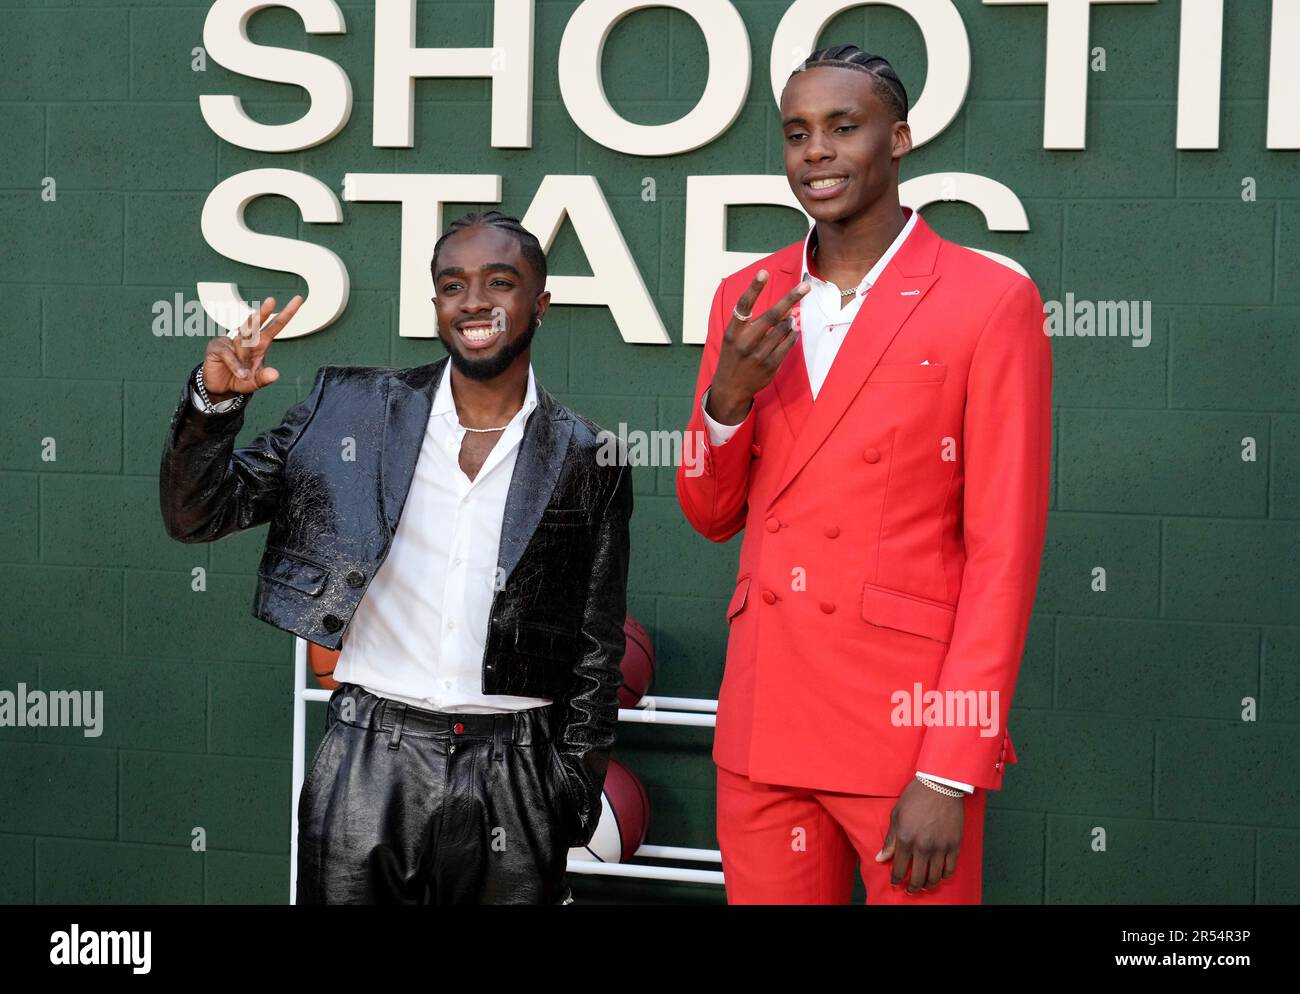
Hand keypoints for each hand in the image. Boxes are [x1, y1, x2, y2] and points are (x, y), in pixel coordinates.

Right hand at [201, 295, 302, 400]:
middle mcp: (246, 339)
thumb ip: (265, 378)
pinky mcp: (218, 347)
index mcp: (260, 343)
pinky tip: (240, 374)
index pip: (275, 325)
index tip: (299, 300)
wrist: (220, 388)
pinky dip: (235, 365)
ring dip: (245, 352)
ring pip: (242, 339)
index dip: (286, 313)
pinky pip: (228, 354)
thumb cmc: (241, 379)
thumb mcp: (256, 381)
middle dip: (263, 312)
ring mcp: (231, 341)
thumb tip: (274, 374)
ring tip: (246, 373)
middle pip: (256, 322)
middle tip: (271, 300)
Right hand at [705, 271, 808, 423]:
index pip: (744, 305)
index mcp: (733, 331)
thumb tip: (784, 311)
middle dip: (790, 299)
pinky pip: (788, 344)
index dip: (754, 288)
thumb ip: (752, 323)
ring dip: (789, 322)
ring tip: (787, 322)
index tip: (763, 272)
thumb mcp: (734, 338)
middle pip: (772, 315)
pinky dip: (792, 336)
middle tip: (806, 286)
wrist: (730, 387)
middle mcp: (745, 341)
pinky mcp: (770, 365)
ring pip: (784, 329)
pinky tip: (791, 334)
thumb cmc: (734, 356)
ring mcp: (759, 354)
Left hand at [875, 778, 964, 893]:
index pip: (899, 869)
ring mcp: (940, 847)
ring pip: (934, 877)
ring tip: (925, 885)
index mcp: (905, 839)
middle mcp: (922, 846)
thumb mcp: (896, 815)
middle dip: (912, 887)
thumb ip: (890, 840)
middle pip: (918, 878)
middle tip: (910, 889)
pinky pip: (950, 869)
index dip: (896, 879)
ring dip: (928, 885)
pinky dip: (944, 875)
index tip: (896, 882)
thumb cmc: (915, 797)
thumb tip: (880, 859)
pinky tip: (939, 874)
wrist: (940, 785)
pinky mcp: (954, 845)